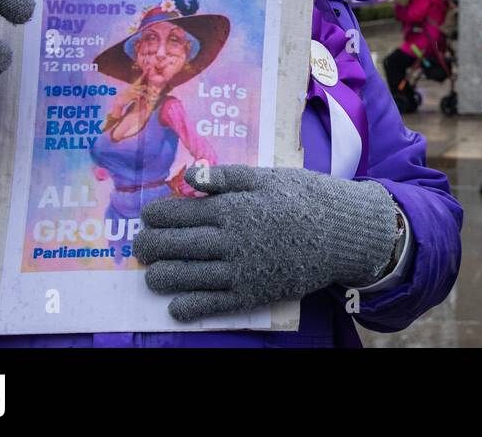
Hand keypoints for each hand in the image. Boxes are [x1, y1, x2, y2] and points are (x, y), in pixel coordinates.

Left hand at [135, 165, 399, 321]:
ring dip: (158, 276)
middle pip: (170, 246)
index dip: (153, 217)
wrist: (342, 233)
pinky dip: (186, 307)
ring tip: (154, 274)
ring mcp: (238, 269)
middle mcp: (228, 239)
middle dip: (147, 247)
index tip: (146, 218)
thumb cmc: (306, 197)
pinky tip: (177, 305)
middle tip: (140, 247)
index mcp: (230, 206)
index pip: (175, 213)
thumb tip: (189, 174)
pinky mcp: (250, 294)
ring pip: (181, 277)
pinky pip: (208, 305)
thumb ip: (226, 176)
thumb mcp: (268, 177)